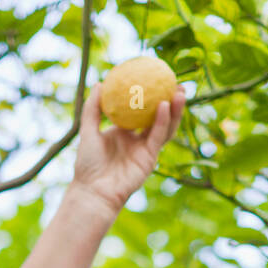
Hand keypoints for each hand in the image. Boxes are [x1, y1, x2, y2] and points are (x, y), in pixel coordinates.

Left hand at [70, 81, 185, 218]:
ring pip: (165, 126)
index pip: (141, 109)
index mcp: (124, 131)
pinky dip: (163, 121)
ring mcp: (146, 149)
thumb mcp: (87, 131)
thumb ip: (92, 109)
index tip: (156, 76)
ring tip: (180, 92)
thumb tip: (99, 83)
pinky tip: (165, 106)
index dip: (151, 95)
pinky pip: (159, 137)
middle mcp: (138, 139)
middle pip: (159, 116)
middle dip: (171, 100)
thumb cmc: (88, 164)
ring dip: (175, 110)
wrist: (93, 190)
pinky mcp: (150, 159)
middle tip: (177, 82)